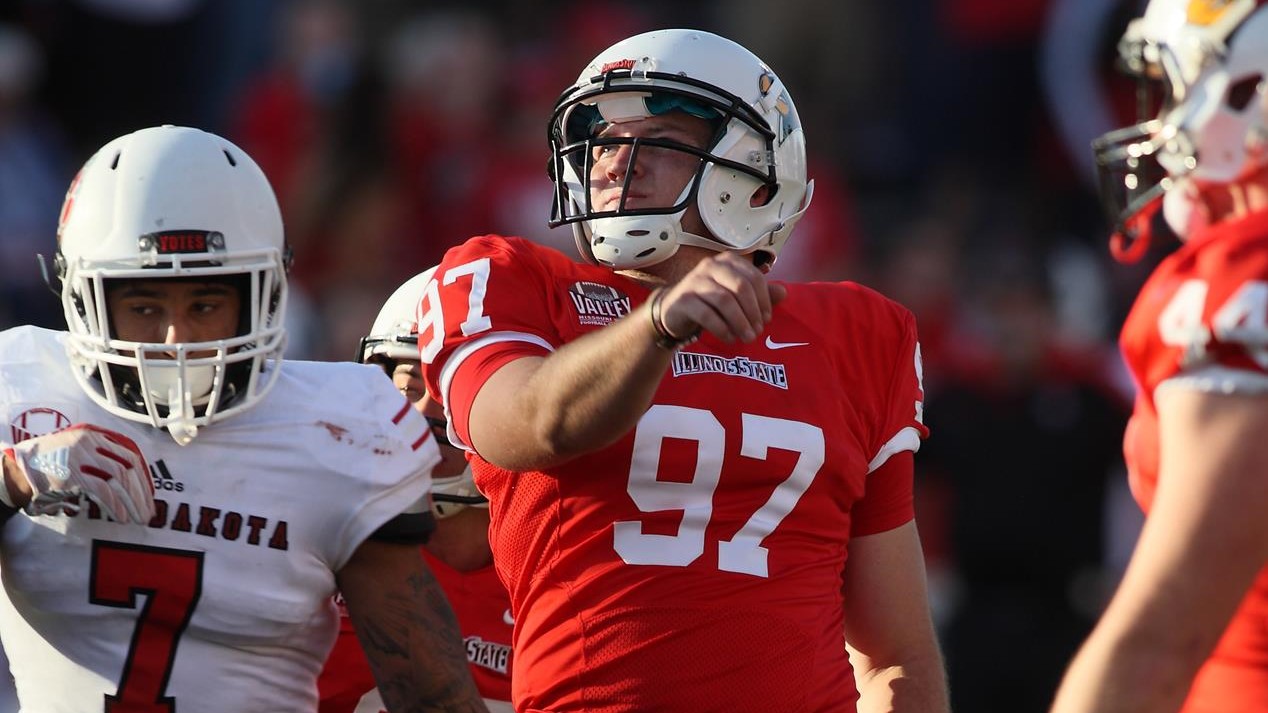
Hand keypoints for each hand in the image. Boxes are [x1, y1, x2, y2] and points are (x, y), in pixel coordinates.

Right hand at [6, 424, 155, 523]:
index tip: (149, 493)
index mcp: (93, 434)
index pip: (130, 452)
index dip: (144, 475)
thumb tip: (132, 482)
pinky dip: (116, 506)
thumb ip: (100, 458)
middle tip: (148, 510)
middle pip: (128, 466)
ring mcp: (80, 456)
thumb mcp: (75, 452)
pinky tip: (122, 517)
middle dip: (142, 491)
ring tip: (139, 518)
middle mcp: (89, 441)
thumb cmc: (47, 466)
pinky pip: (103, 490)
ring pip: (119, 479)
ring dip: (133, 502)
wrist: (13, 471)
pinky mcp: (71, 473)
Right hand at [657, 252, 786, 342]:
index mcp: (727, 261)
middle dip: (753, 312)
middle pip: (740, 287)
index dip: (764, 300)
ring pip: (724, 300)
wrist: (673, 310)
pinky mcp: (683, 299)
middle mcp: (710, 266)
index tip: (767, 319)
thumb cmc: (709, 301)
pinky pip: (707, 315)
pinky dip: (722, 329)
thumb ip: (758, 293)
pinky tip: (729, 338)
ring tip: (747, 337)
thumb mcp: (735, 295)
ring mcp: (694, 281)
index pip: (753, 277)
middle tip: (758, 331)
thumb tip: (784, 292)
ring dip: (740, 322)